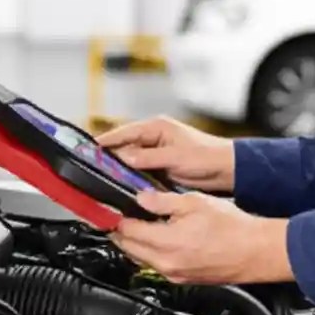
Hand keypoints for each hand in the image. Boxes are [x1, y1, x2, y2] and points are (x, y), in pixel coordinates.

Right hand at [96, 116, 234, 192]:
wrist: (226, 169)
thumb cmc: (206, 156)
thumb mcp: (175, 158)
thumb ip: (149, 158)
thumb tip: (124, 159)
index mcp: (157, 127)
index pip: (124, 132)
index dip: (106, 141)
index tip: (89, 149)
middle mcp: (154, 138)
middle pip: (124, 146)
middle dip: (109, 157)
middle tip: (90, 168)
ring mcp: (156, 152)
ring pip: (130, 160)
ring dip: (119, 169)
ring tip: (101, 179)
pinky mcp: (160, 166)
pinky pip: (139, 170)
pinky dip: (131, 177)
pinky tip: (122, 186)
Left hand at [110, 191, 292, 284]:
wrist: (255, 251)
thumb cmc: (231, 226)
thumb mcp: (194, 202)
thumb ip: (163, 200)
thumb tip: (141, 198)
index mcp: (166, 242)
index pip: (128, 231)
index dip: (116, 217)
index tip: (110, 209)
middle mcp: (166, 263)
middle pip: (129, 248)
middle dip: (120, 232)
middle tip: (115, 217)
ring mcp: (174, 274)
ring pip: (141, 259)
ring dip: (133, 243)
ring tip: (132, 227)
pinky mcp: (183, 279)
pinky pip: (156, 266)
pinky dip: (150, 252)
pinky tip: (156, 240)